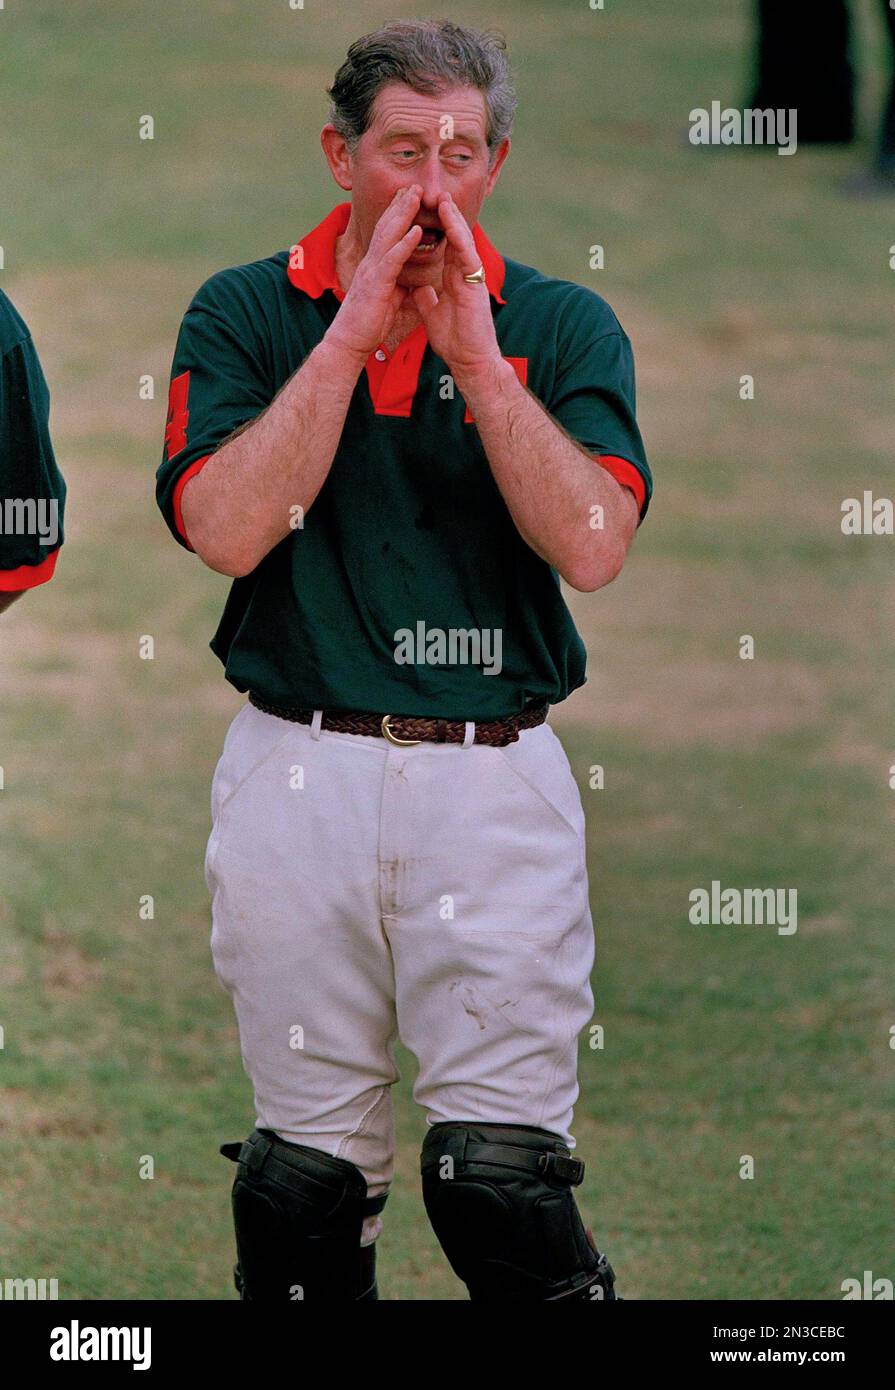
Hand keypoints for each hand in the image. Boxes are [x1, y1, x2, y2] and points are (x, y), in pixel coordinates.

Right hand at [325, 187, 423, 362]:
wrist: (350, 342)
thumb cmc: (368, 325)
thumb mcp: (387, 301)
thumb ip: (397, 287)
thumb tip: (409, 283)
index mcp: (374, 266)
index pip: (386, 234)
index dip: (398, 214)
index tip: (410, 198)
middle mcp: (371, 263)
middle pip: (386, 226)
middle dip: (401, 204)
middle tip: (414, 185)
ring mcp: (372, 271)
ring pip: (388, 235)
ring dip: (403, 214)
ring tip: (416, 195)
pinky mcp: (376, 284)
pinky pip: (392, 260)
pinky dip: (404, 244)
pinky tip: (416, 230)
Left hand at [409, 193, 501, 379]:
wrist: (470, 362)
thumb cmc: (456, 341)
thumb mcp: (434, 315)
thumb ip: (428, 298)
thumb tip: (418, 288)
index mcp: (455, 279)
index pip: (445, 246)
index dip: (436, 227)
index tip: (423, 210)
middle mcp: (465, 274)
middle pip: (455, 237)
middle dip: (445, 215)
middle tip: (432, 193)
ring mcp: (472, 278)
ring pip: (463, 241)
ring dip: (453, 219)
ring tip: (442, 198)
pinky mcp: (476, 285)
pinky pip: (467, 255)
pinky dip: (459, 238)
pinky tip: (451, 223)